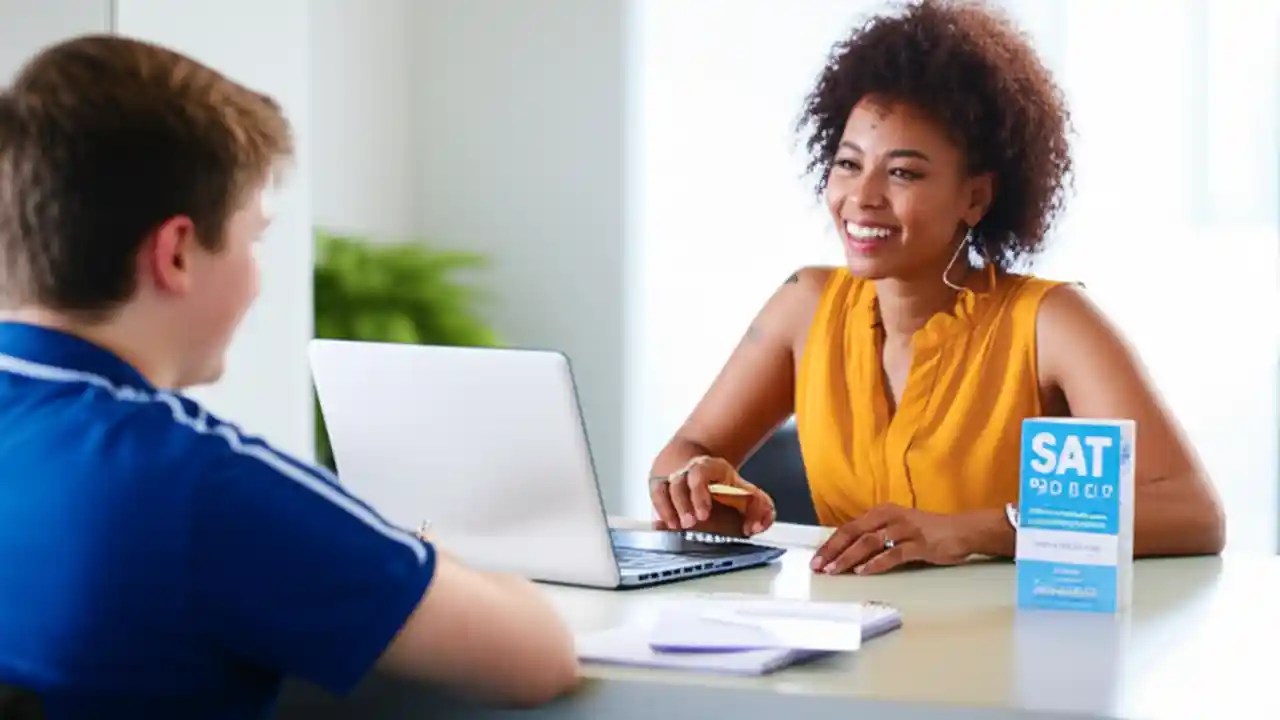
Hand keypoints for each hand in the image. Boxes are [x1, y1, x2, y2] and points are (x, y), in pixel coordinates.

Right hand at [649, 456, 775, 535]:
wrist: (708, 475)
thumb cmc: (730, 492)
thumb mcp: (751, 497)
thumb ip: (762, 511)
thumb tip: (755, 525)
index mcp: (713, 468)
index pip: (701, 472)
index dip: (699, 493)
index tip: (703, 514)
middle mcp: (690, 470)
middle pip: (680, 480)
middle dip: (683, 503)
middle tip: (690, 523)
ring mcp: (674, 478)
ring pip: (664, 487)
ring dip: (667, 508)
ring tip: (675, 527)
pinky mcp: (662, 487)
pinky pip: (656, 495)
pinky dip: (659, 510)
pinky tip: (663, 526)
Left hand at [810, 504, 975, 574]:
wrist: (962, 531)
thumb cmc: (926, 532)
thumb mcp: (896, 529)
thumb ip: (875, 537)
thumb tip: (847, 554)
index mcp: (881, 512)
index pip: (848, 528)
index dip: (830, 544)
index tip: (816, 559)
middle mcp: (890, 517)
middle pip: (854, 533)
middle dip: (834, 550)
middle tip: (819, 566)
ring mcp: (905, 529)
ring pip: (869, 542)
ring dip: (849, 557)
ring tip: (835, 570)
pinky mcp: (919, 543)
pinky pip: (893, 553)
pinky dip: (876, 563)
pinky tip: (864, 571)